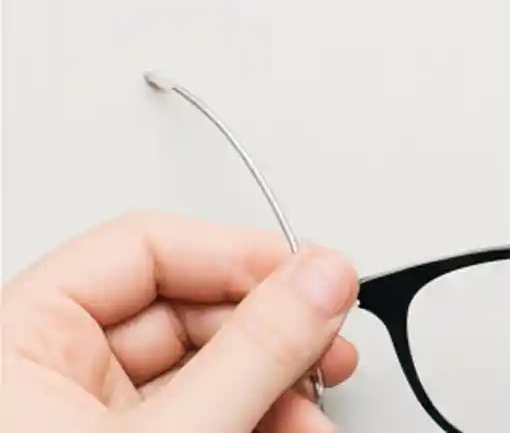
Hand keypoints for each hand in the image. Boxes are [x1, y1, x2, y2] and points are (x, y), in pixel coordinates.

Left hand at [0, 211, 359, 431]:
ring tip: (315, 409)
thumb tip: (322, 278)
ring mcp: (81, 418)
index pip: (146, 245)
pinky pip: (201, 413)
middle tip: (328, 342)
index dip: (243, 255)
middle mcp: (44, 373)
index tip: (313, 278)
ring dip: (278, 384)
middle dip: (274, 334)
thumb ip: (255, 352)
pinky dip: (257, 416)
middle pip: (187, 308)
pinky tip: (293, 426)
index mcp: (16, 339)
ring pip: (204, 366)